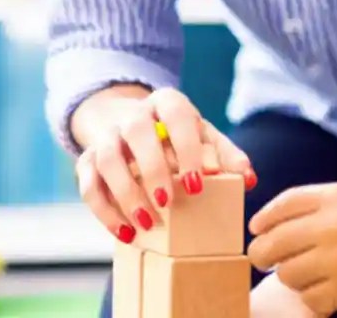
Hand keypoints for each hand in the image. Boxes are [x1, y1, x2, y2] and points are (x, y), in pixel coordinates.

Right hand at [72, 86, 255, 242]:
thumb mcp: (203, 136)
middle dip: (152, 169)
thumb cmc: (176, 135)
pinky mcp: (87, 158)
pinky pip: (88, 182)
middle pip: (136, 133)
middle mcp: (133, 115)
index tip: (196, 185)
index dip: (187, 149)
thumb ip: (225, 156)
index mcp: (167, 103)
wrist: (128, 121)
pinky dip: (104, 211)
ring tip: (146, 223)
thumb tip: (248, 180)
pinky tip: (125, 232)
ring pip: (107, 159)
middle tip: (168, 203)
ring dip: (125, 193)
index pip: (176, 117)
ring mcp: (107, 136)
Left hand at [248, 183, 336, 314]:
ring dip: (293, 278)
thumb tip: (264, 225)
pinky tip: (332, 290)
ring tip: (314, 274)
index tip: (256, 230)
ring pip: (286, 276)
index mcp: (334, 197)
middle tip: (269, 261)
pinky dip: (315, 298)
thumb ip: (315, 205)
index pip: (280, 207)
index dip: (262, 220)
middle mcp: (331, 225)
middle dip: (264, 256)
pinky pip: (309, 299)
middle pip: (270, 246)